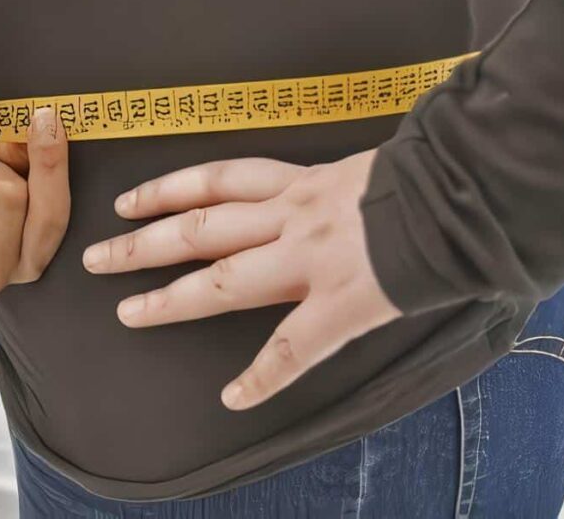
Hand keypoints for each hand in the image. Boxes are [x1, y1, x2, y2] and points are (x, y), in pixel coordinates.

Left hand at [82, 150, 400, 410]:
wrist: (466, 194)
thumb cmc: (424, 176)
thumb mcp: (363, 167)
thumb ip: (325, 185)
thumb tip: (309, 194)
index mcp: (297, 183)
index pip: (215, 181)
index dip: (167, 190)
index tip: (128, 202)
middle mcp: (291, 216)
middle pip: (199, 228)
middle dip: (143, 244)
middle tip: (97, 258)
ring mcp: (310, 260)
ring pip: (224, 280)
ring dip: (172, 299)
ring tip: (129, 314)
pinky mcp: (341, 304)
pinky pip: (293, 346)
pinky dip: (263, 376)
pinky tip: (235, 397)